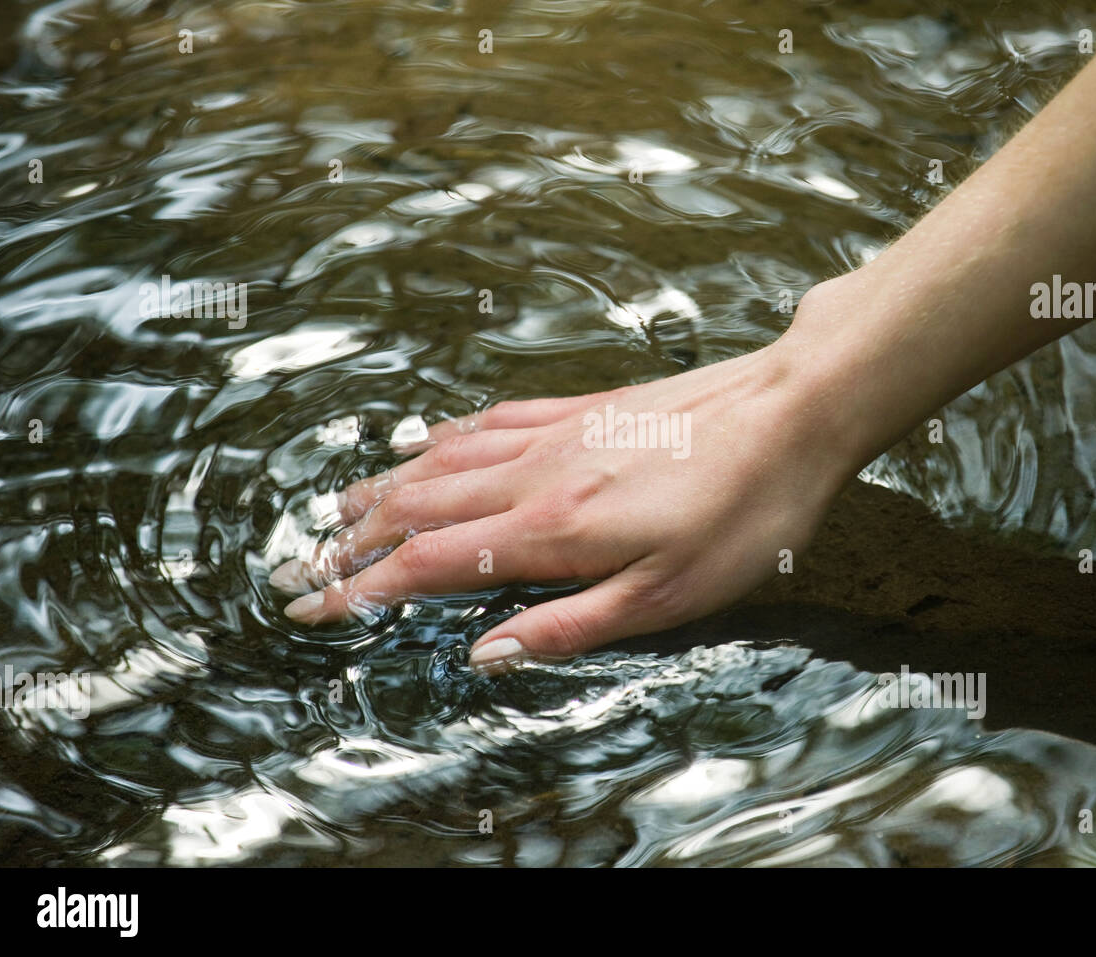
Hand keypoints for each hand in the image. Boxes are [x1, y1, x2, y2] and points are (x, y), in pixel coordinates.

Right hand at [271, 322, 868, 669]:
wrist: (793, 409)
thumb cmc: (745, 512)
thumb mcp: (669, 597)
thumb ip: (570, 626)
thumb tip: (487, 652)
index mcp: (551, 529)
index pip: (431, 563)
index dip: (366, 588)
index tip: (315, 607)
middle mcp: (537, 474)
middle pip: (419, 507)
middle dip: (352, 541)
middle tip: (302, 563)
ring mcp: (557, 432)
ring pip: (444, 460)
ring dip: (383, 488)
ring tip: (338, 506)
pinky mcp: (584, 408)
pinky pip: (490, 421)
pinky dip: (443, 437)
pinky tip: (427, 440)